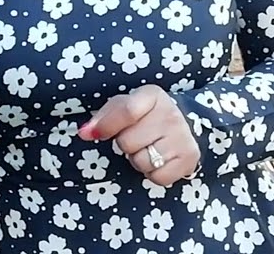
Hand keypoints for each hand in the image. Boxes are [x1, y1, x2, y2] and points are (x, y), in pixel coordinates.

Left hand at [78, 84, 201, 186]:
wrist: (182, 125)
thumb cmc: (145, 116)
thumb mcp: (123, 106)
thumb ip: (102, 117)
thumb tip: (84, 132)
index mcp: (153, 95)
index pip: (127, 111)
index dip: (106, 126)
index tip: (93, 134)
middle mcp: (171, 114)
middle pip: (128, 142)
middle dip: (125, 144)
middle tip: (136, 137)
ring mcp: (183, 137)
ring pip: (141, 161)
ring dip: (138, 159)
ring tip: (147, 148)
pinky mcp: (189, 159)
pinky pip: (157, 177)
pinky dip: (153, 174)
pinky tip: (159, 160)